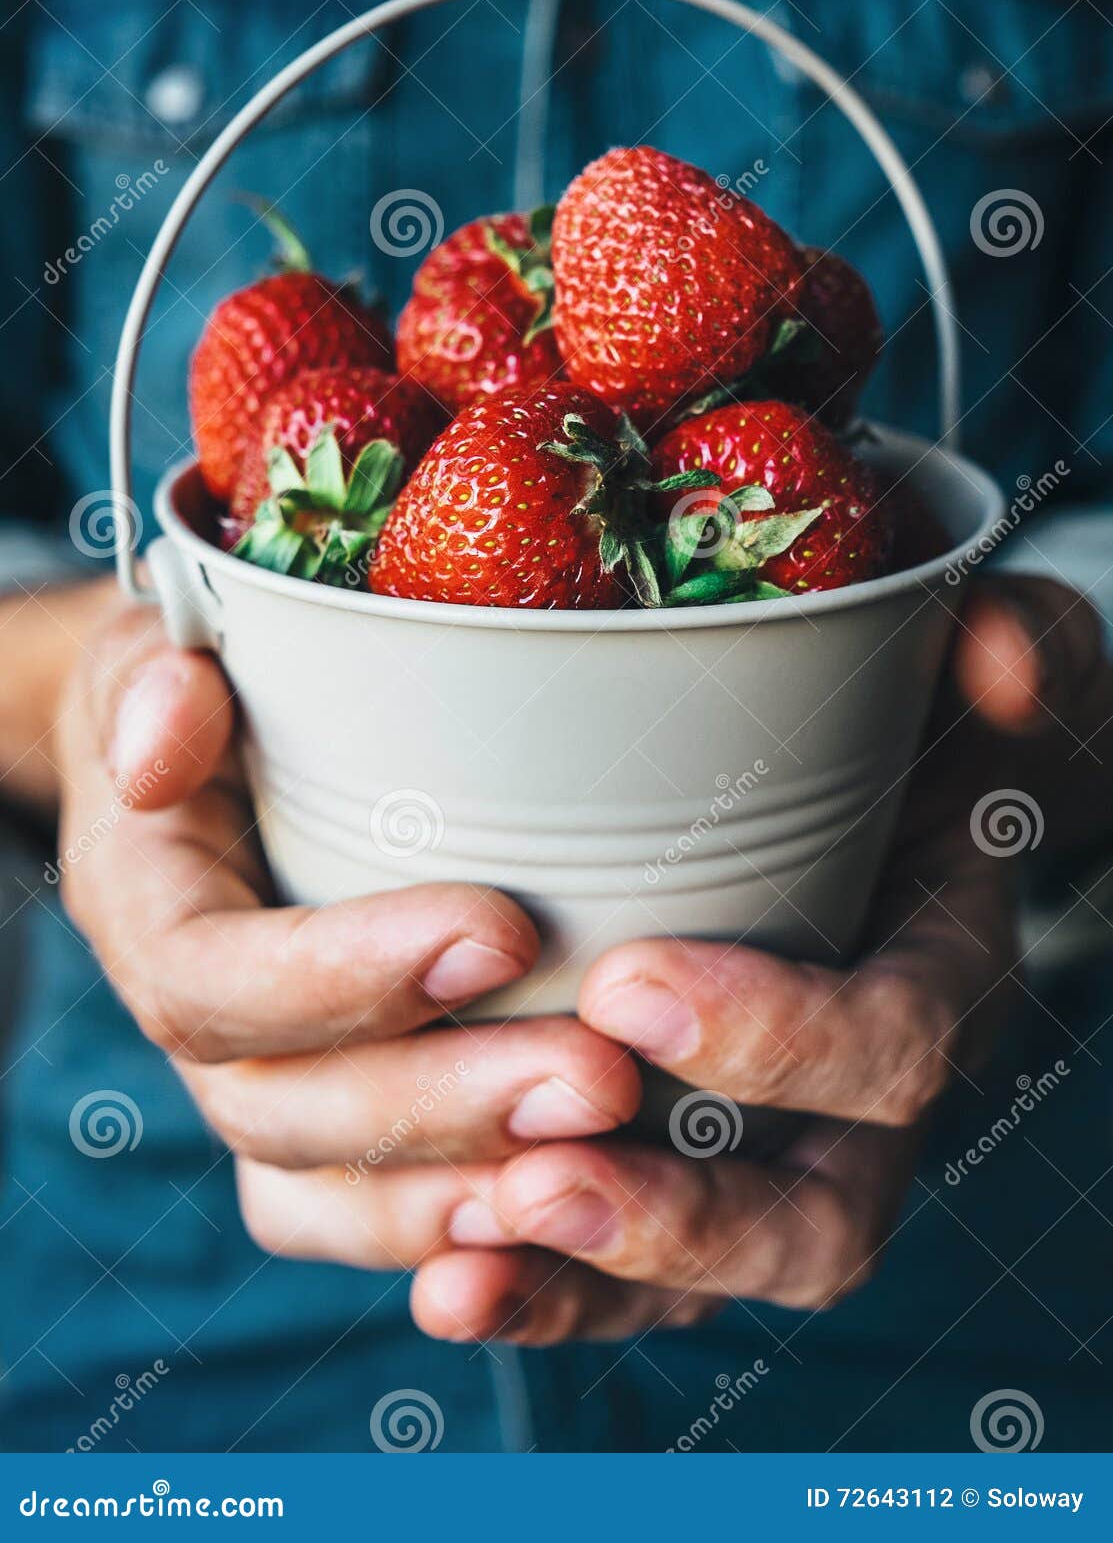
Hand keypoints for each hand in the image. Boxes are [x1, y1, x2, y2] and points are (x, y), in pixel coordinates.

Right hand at [54, 606, 641, 1325]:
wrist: (206, 749)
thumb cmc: (206, 683)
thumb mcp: (164, 648)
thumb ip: (157, 687)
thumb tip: (163, 740)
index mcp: (145, 906)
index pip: (214, 980)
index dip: (345, 978)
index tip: (504, 932)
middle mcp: (194, 1019)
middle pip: (285, 1109)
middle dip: (441, 1105)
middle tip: (600, 1077)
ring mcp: (255, 1082)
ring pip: (323, 1189)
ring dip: (459, 1189)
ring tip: (599, 1163)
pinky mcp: (322, 1122)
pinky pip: (358, 1212)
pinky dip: (452, 1226)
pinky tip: (560, 1210)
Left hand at [415, 573, 1109, 1342]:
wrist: (881, 800)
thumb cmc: (916, 723)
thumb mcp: (981, 666)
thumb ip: (1010, 651)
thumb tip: (995, 661)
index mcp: (944, 978)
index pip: (897, 1049)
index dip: (780, 1040)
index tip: (628, 983)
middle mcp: (871, 1102)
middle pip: (814, 1223)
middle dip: (680, 1218)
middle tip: (542, 1177)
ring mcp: (778, 1154)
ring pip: (706, 1277)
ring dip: (582, 1285)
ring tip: (460, 1268)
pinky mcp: (683, 1176)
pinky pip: (623, 1274)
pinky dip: (537, 1290)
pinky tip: (440, 1281)